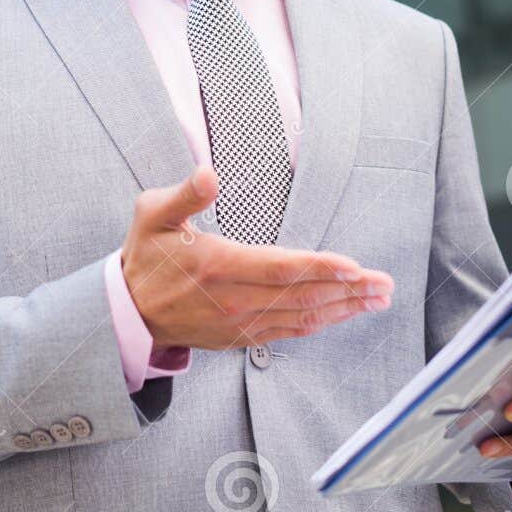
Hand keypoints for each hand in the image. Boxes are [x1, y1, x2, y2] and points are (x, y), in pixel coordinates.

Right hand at [121, 164, 394, 350]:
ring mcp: (239, 323)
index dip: (320, 268)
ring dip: (343, 309)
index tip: (354, 266)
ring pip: (301, 317)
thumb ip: (184, 194)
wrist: (126, 313)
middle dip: (348, 291)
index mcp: (217, 265)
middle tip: (385, 285)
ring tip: (376, 300)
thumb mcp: (152, 215)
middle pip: (302, 296)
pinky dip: (319, 323)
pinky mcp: (240, 337)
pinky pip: (288, 332)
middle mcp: (233, 300)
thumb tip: (208, 173)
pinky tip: (341, 314)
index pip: (280, 268)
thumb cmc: (144, 257)